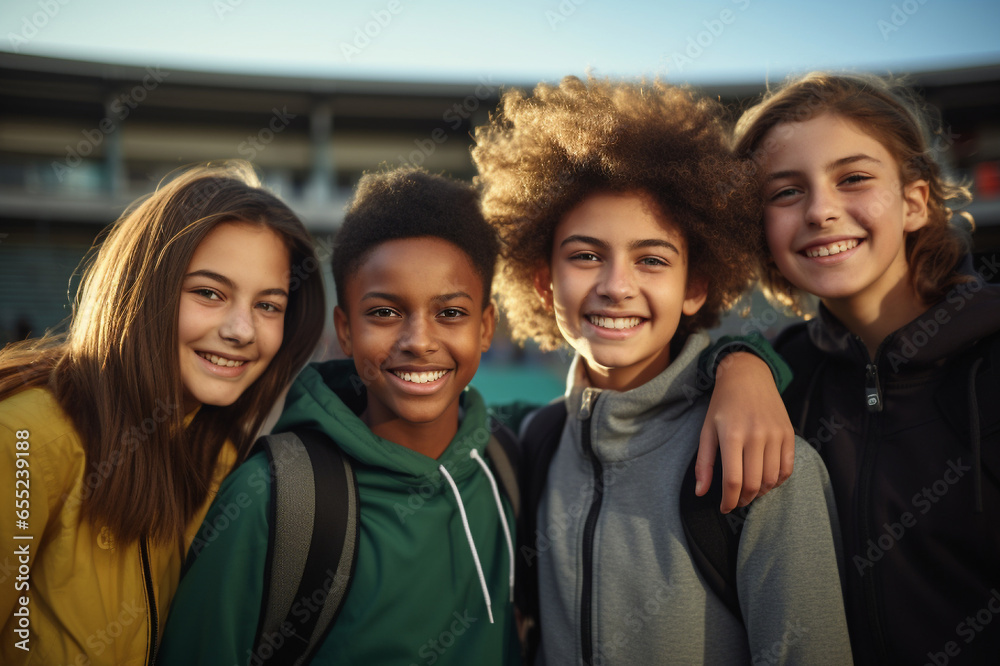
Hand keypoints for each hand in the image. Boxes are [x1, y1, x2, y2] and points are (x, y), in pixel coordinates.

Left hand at [696, 352, 794, 512]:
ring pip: (771, 479)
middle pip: (753, 484)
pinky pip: (787, 469)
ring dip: (760, 492)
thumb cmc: (723, 404)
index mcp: (732, 435)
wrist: (747, 376)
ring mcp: (775, 435)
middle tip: (736, 501)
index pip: (733, 481)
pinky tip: (765, 480)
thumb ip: (704, 464)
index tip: (725, 508)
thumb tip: (701, 492)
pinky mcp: (788, 434)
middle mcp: (756, 436)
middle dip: (743, 499)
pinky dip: (777, 481)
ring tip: (749, 490)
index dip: (729, 501)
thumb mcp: (707, 430)